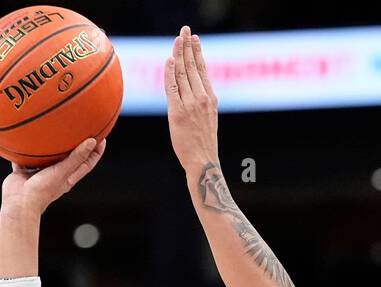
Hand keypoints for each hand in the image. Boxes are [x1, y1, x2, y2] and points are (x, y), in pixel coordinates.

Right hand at [1, 137, 105, 220]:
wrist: (19, 201)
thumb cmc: (44, 189)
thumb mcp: (63, 171)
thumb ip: (77, 157)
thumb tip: (92, 142)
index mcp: (68, 177)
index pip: (87, 162)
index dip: (96, 151)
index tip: (102, 137)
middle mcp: (56, 174)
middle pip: (69, 157)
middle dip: (75, 143)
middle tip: (80, 127)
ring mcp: (40, 172)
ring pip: (47, 155)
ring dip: (49, 144)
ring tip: (52, 127)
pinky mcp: (25, 170)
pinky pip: (26, 156)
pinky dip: (26, 147)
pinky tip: (24, 134)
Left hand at [165, 25, 219, 175]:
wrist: (203, 161)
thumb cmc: (203, 144)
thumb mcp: (208, 119)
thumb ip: (201, 103)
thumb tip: (193, 92)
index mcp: (211, 99)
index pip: (203, 70)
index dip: (198, 53)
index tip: (194, 39)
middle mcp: (202, 98)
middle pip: (193, 67)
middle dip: (188, 47)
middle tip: (185, 30)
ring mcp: (191, 104)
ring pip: (184, 74)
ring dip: (179, 54)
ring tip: (178, 39)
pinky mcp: (179, 112)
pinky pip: (173, 88)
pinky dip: (171, 73)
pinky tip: (170, 60)